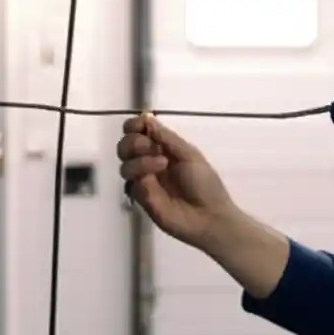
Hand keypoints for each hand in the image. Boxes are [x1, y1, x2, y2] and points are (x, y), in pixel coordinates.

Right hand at [117, 114, 238, 249]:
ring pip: (124, 164)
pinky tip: (154, 179)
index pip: (139, 132)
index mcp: (163, 148)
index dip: (134, 126)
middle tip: (149, 146)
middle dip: (133, 142)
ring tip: (162, 164)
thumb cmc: (205, 184)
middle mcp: (149, 162)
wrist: (209, 216)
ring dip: (140, 159)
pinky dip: (141, 175)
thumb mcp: (190, 155)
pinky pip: (131, 183)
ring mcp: (144, 181)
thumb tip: (147, 118)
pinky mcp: (141, 198)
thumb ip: (167, 138)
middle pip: (125, 146)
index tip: (139, 126)